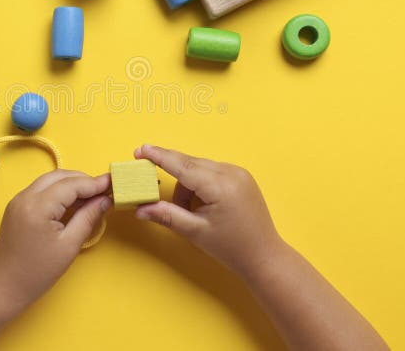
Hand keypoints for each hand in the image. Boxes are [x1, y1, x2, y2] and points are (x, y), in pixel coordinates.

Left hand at [0, 169, 110, 307]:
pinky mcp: (16, 206)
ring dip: (70, 183)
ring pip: (49, 180)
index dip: (93, 183)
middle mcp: (25, 196)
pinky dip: (58, 190)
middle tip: (103, 190)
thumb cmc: (40, 271)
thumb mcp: (69, 245)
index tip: (112, 182)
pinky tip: (72, 201)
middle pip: (59, 176)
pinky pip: (40, 189)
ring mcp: (18, 200)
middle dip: (82, 180)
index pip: (70, 185)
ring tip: (91, 195)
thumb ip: (88, 217)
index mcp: (38, 206)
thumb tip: (105, 200)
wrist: (6, 285)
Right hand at [134, 145, 283, 277]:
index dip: (158, 156)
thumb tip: (140, 209)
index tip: (140, 150)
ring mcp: (239, 173)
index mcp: (220, 185)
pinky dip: (199, 184)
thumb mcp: (195, 232)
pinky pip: (211, 171)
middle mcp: (231, 172)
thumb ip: (166, 215)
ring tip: (188, 212)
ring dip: (187, 185)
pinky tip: (201, 205)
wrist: (264, 256)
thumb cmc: (232, 247)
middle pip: (189, 164)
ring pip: (199, 168)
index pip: (182, 165)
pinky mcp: (241, 177)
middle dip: (171, 178)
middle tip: (152, 187)